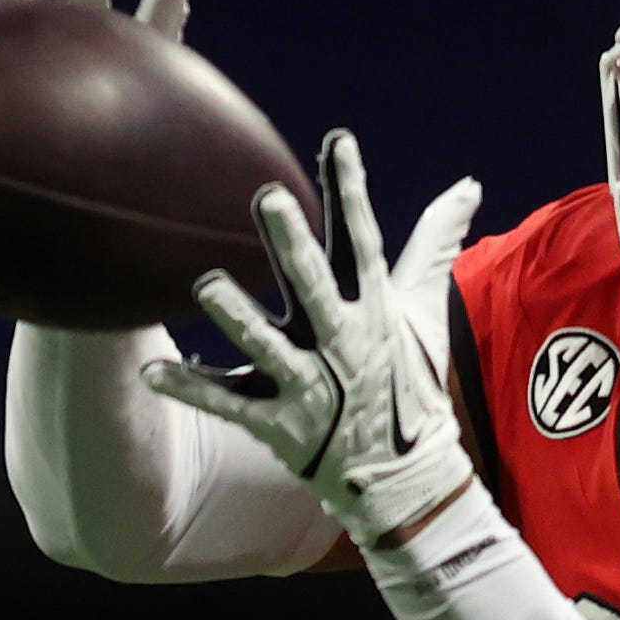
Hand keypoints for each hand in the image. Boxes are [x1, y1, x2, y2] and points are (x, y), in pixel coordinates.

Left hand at [141, 131, 484, 547]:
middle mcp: (342, 343)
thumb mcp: (424, 311)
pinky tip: (151, 371)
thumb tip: (469, 184)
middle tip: (268, 197)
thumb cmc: (408, 383)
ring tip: (206, 283)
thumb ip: (434, 244)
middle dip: (294, 245)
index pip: (363, 242)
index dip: (350, 192)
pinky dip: (192, 390)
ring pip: (270, 347)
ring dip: (239, 317)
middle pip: (316, 287)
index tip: (337, 141)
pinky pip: (229, 405)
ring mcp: (311, 386)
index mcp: (372, 310)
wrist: (405, 479)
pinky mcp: (281, 424)